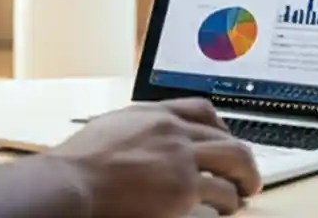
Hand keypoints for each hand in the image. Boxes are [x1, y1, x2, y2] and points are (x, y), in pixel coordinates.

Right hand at [50, 99, 261, 216]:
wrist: (71, 184)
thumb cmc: (77, 165)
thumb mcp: (108, 129)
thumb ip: (133, 130)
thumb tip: (143, 142)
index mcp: (152, 113)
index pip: (200, 109)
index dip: (220, 126)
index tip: (226, 138)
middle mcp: (172, 129)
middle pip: (225, 135)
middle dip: (242, 156)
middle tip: (246, 172)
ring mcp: (180, 156)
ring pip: (235, 159)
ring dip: (245, 177)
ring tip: (246, 191)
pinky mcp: (184, 187)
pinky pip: (222, 192)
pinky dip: (230, 201)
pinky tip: (228, 209)